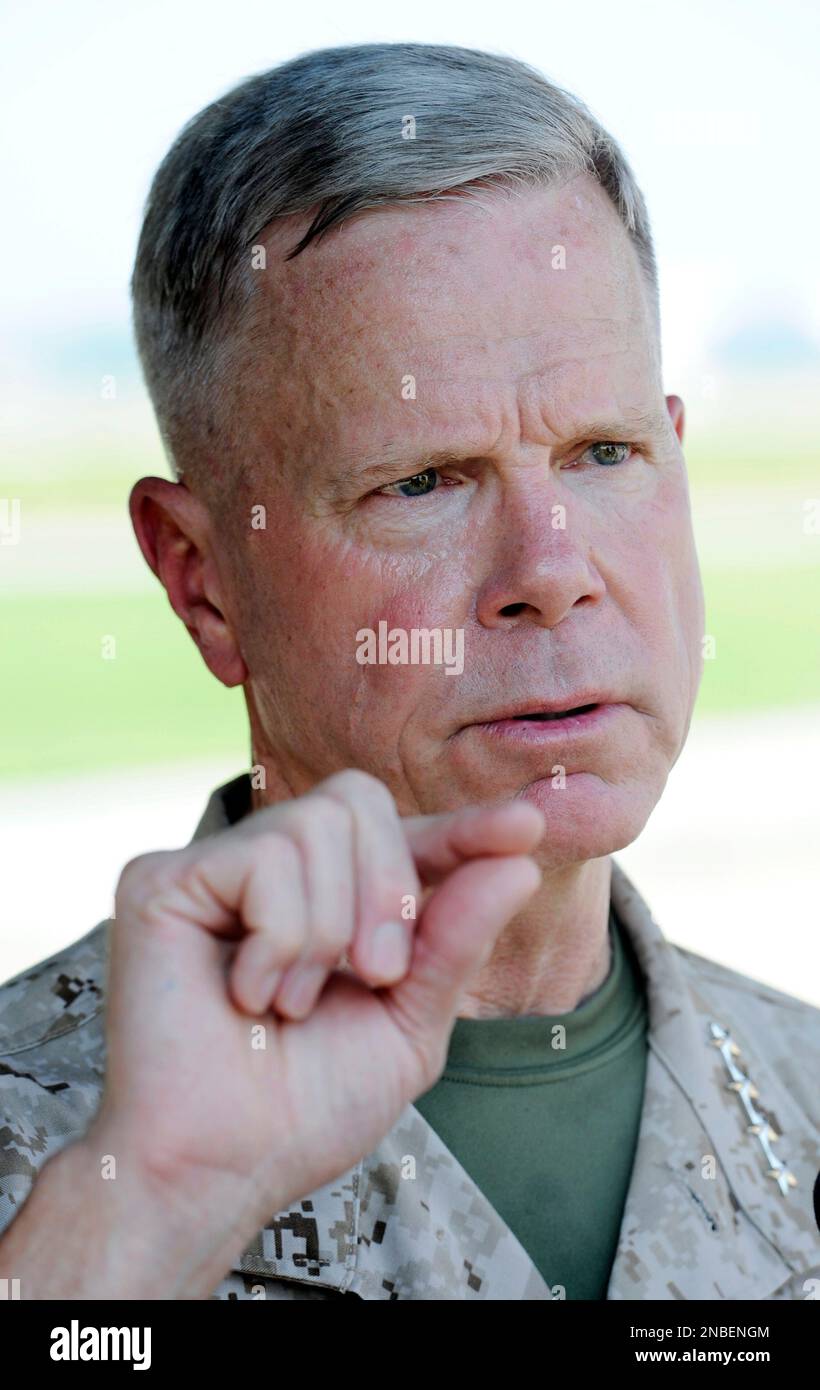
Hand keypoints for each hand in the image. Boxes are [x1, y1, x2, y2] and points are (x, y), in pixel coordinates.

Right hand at [90, 769, 543, 1256]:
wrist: (222, 1169)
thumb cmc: (304, 1110)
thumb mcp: (408, 1025)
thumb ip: (456, 941)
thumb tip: (518, 863)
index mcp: (327, 899)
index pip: (401, 835)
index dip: (464, 827)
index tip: (528, 825)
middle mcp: (266, 870)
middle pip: (357, 798)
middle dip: (387, 889)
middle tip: (374, 974)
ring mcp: (212, 869)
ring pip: (313, 823)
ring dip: (328, 931)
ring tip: (292, 1003)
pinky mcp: (160, 880)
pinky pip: (263, 859)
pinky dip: (279, 939)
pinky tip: (248, 995)